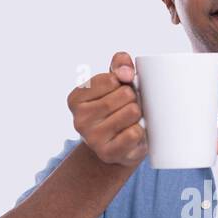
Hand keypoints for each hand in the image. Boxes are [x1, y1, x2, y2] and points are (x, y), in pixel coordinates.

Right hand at [68, 52, 148, 166]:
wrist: (117, 149)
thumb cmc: (117, 109)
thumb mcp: (115, 83)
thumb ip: (119, 65)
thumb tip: (126, 72)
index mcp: (76, 99)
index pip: (112, 78)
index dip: (123, 84)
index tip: (118, 94)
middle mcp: (79, 119)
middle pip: (125, 94)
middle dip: (133, 99)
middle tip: (128, 109)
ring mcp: (92, 138)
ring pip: (132, 112)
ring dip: (139, 116)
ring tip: (130, 122)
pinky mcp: (108, 153)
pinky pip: (135, 133)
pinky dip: (141, 133)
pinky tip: (133, 136)